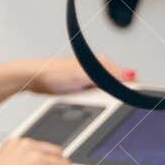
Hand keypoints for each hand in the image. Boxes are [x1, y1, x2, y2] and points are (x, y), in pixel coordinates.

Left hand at [14, 55, 134, 94]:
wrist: (33, 78)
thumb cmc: (52, 73)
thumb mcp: (82, 75)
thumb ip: (107, 76)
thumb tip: (130, 74)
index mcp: (103, 62)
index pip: (127, 77)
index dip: (128, 91)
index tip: (125, 101)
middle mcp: (99, 68)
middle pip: (118, 87)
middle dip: (113, 97)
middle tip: (98, 101)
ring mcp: (91, 77)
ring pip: (106, 93)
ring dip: (101, 101)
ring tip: (87, 100)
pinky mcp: (83, 86)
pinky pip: (95, 96)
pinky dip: (92, 101)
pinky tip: (83, 102)